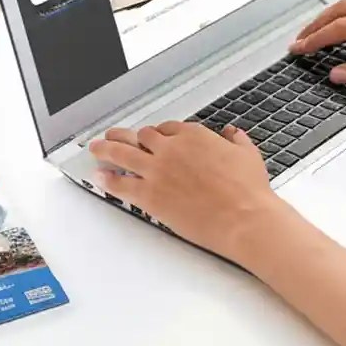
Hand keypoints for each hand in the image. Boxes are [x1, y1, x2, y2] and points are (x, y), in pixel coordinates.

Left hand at [89, 122, 285, 259]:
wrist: (243, 217)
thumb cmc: (248, 190)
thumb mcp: (248, 155)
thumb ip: (236, 142)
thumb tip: (234, 134)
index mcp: (195, 136)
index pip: (168, 128)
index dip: (158, 133)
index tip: (154, 137)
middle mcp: (171, 149)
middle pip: (141, 137)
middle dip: (126, 135)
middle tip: (116, 136)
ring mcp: (157, 171)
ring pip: (123, 153)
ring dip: (106, 149)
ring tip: (96, 148)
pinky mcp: (149, 196)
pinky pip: (121, 184)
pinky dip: (108, 180)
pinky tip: (100, 177)